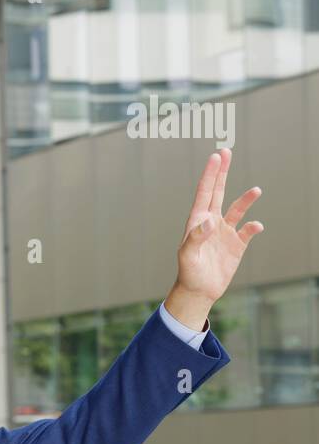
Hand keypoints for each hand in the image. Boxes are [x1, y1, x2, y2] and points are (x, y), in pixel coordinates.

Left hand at [164, 148, 263, 330]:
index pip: (204, 193)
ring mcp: (225, 232)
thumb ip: (196, 238)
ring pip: (237, 210)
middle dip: (222, 173)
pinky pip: (247, 231)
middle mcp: (212, 222)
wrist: (199, 291)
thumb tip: (210, 222)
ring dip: (246, 200)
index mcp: (198, 221)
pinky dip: (253, 227)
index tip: (216, 156)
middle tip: (226, 151)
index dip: (210, 174)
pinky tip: (256, 226)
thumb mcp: (188, 256)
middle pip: (218, 192)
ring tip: (256, 191)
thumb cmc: (189, 273)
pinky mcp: (237, 245)